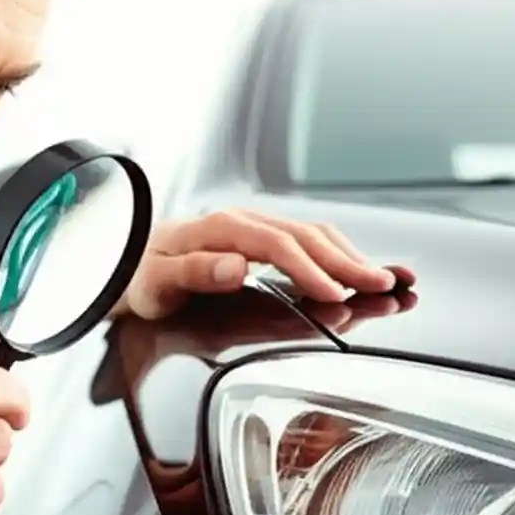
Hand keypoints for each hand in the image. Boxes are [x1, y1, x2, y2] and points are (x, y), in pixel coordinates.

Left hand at [120, 209, 414, 320]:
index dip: (308, 269)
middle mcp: (243, 222)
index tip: (334, 293)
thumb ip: (194, 272)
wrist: (129, 259)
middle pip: (305, 237)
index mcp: (220, 228)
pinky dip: (340, 255)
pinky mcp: (262, 239)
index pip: (276, 245)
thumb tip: (235, 266)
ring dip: (351, 257)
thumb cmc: (141, 274)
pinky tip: (360, 270)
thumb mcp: (156, 280)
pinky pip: (308, 242)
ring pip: (314, 235)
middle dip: (347, 262)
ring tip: (386, 279)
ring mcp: (256, 228)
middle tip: (382, 286)